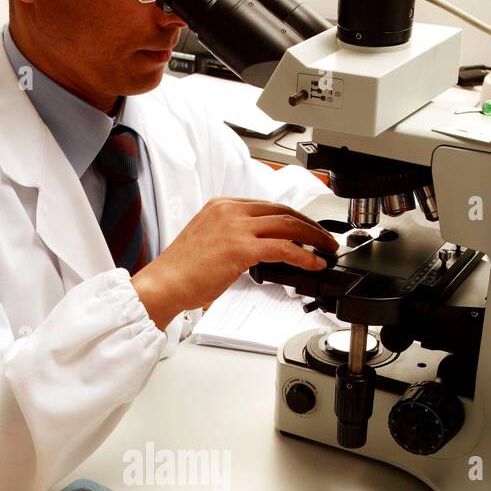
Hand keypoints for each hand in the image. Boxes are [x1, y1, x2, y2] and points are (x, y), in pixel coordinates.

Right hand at [132, 198, 337, 330]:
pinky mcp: (242, 248)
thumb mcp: (208, 241)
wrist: (164, 284)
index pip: (267, 206)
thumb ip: (233, 237)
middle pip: (282, 211)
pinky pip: (284, 247)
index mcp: (222, 206)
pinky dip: (304, 255)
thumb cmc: (181, 272)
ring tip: (326, 250)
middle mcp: (230, 210)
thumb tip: (259, 250)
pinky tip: (314, 263)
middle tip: (324, 239)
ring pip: (288, 225)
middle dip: (309, 225)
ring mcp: (236, 227)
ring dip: (313, 237)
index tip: (306, 229)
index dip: (292, 217)